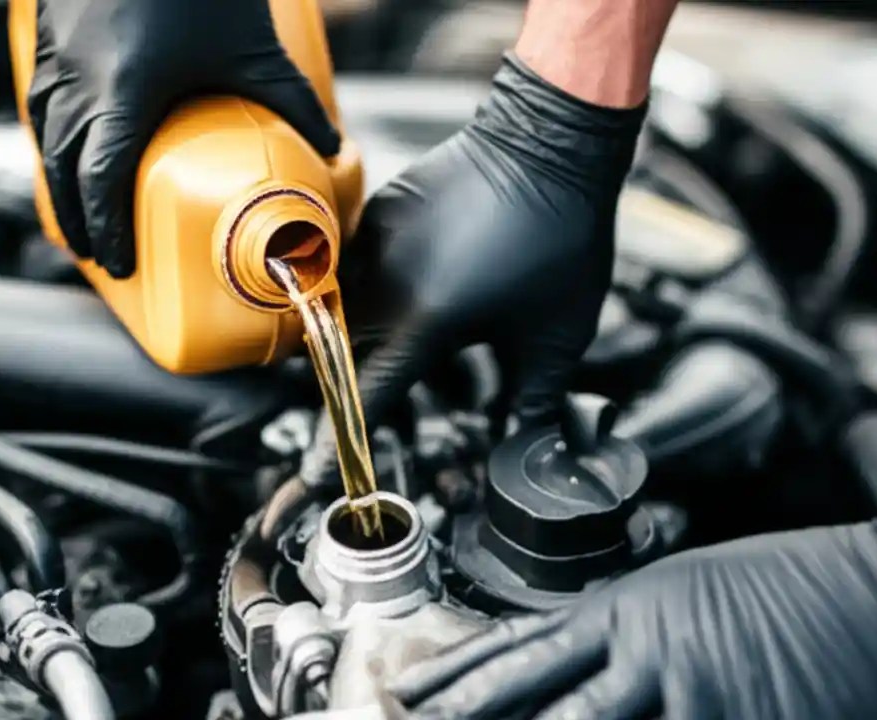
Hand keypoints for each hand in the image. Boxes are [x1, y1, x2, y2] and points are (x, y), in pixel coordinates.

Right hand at [26, 0, 339, 276]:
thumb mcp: (253, 48)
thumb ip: (294, 101)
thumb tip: (331, 148)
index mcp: (124, 94)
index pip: (100, 182)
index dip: (105, 231)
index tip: (118, 264)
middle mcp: (78, 80)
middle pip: (62, 171)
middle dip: (76, 220)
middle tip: (99, 256)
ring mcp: (57, 55)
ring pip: (45, 136)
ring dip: (56, 182)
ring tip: (76, 214)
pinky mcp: (50, 33)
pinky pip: (40, 100)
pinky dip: (50, 135)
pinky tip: (65, 145)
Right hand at [340, 53, 643, 431]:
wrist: (550, 146)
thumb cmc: (561, 237)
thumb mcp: (555, 336)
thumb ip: (532, 402)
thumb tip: (529, 446)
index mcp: (425, 323)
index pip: (365, 399)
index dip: (340, 445)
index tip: (315, 474)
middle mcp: (386, 284)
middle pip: (344, 358)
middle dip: (361, 384)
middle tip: (404, 390)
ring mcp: (376, 241)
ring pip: (346, 312)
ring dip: (366, 338)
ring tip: (427, 331)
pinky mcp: (380, 211)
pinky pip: (357, 266)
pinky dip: (377, 290)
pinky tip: (426, 284)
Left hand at [390, 502, 876, 719]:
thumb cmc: (795, 582)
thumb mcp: (690, 587)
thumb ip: (628, 627)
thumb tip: (575, 659)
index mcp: (628, 610)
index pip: (520, 650)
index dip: (461, 675)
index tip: (414, 691)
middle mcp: (644, 653)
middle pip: (532, 699)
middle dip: (467, 717)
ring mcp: (689, 699)